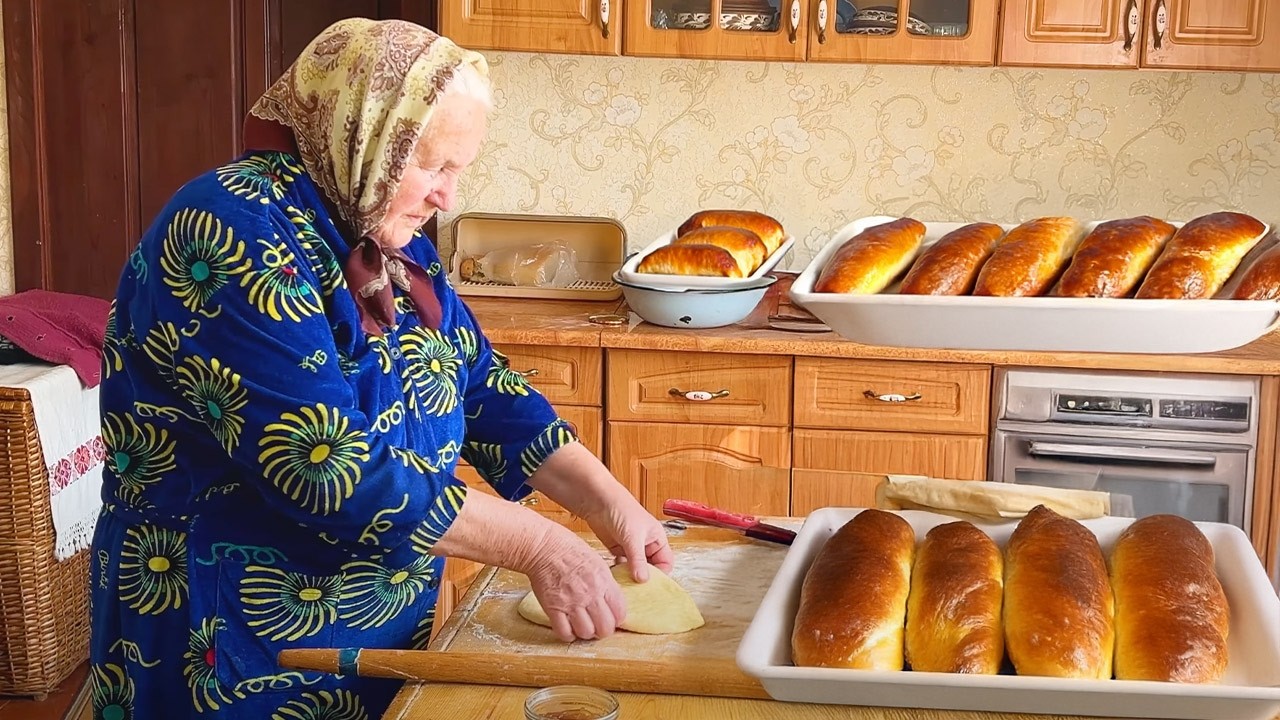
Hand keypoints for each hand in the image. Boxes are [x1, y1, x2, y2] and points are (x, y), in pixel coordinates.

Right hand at [522, 524, 626, 641]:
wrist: (543, 547)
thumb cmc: (569, 549)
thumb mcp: (597, 561)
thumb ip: (606, 583)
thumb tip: (612, 600)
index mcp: (603, 581)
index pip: (620, 612)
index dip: (618, 618)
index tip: (613, 618)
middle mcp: (589, 594)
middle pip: (605, 627)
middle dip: (604, 630)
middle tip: (599, 626)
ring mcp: (571, 603)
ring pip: (586, 633)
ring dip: (586, 633)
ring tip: (584, 626)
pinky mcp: (553, 608)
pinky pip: (564, 632)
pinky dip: (568, 635)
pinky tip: (569, 629)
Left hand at [524, 443, 674, 583]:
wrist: (597, 500)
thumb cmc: (621, 510)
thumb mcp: (633, 537)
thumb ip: (638, 560)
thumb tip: (643, 580)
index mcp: (657, 539)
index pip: (665, 563)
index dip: (660, 575)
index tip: (650, 586)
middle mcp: (646, 545)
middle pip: (650, 568)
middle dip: (644, 578)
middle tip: (636, 590)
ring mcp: (630, 548)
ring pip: (634, 569)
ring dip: (630, 576)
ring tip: (624, 585)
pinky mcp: (616, 550)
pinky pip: (621, 567)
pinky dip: (618, 572)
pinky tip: (614, 577)